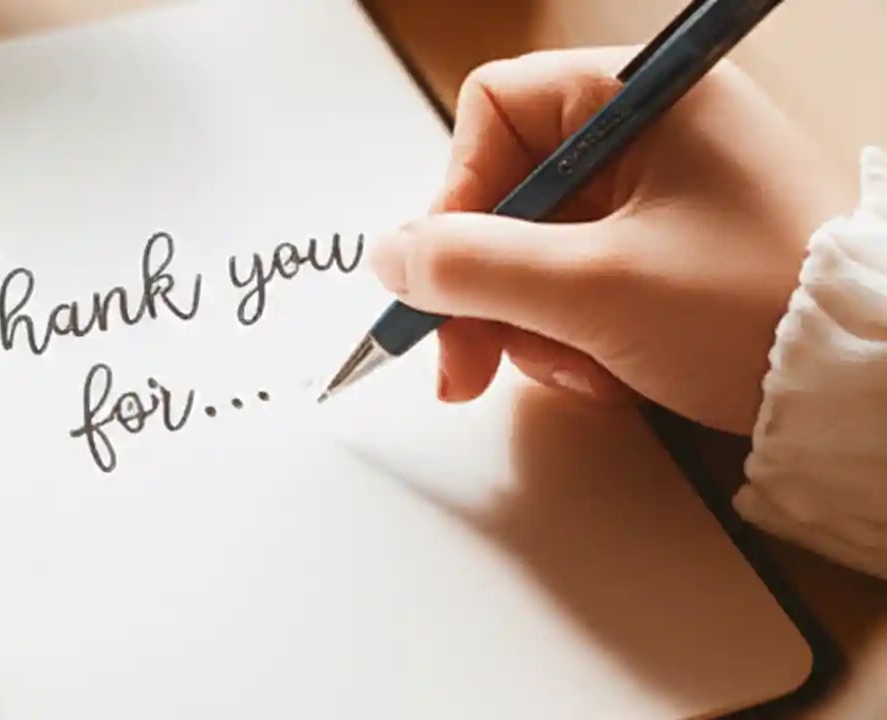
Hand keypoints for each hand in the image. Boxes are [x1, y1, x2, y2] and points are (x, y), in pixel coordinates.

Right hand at [370, 47, 851, 433]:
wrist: (864, 390)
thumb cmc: (756, 310)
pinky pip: (580, 287)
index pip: (494, 114)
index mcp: (641, 98)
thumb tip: (389, 254)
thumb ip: (474, 265)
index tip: (442, 277)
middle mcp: (647, 136)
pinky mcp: (667, 256)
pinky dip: (578, 339)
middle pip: (509, 196)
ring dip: (536, 327)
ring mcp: (659, 198)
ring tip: (583, 371)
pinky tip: (613, 375)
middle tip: (468, 365)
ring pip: (537, 254)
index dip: (455, 197)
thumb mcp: (594, 288)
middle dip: (489, 289)